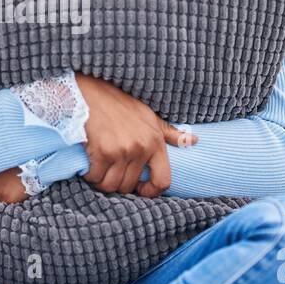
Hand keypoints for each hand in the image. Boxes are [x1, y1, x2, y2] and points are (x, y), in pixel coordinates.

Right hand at [73, 72, 196, 197]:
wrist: (92, 91)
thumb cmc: (121, 104)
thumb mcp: (150, 116)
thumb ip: (171, 132)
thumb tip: (194, 141)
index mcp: (156, 142)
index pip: (163, 180)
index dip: (151, 192)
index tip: (140, 189)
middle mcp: (141, 148)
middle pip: (129, 186)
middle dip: (118, 184)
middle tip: (111, 172)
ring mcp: (121, 150)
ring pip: (111, 185)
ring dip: (102, 182)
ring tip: (100, 170)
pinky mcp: (102, 151)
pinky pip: (95, 176)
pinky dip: (90, 174)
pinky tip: (90, 164)